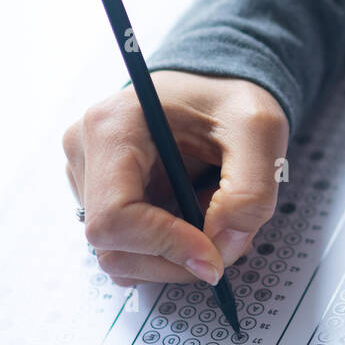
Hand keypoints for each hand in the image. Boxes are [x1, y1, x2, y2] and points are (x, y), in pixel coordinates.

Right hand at [63, 71, 288, 286]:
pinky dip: (165, 250)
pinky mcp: (98, 195)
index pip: (114, 217)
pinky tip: (192, 218)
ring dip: (173, 256)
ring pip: (119, 255)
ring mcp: (86, 176)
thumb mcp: (259, 130)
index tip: (213, 257)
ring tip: (212, 217)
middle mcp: (85, 151)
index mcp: (113, 127)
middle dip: (176, 259)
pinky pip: (126, 248)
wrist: (216, 85)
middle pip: (113, 247)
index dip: (165, 247)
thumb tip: (223, 246)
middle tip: (228, 240)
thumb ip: (251, 191)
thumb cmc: (232, 96)